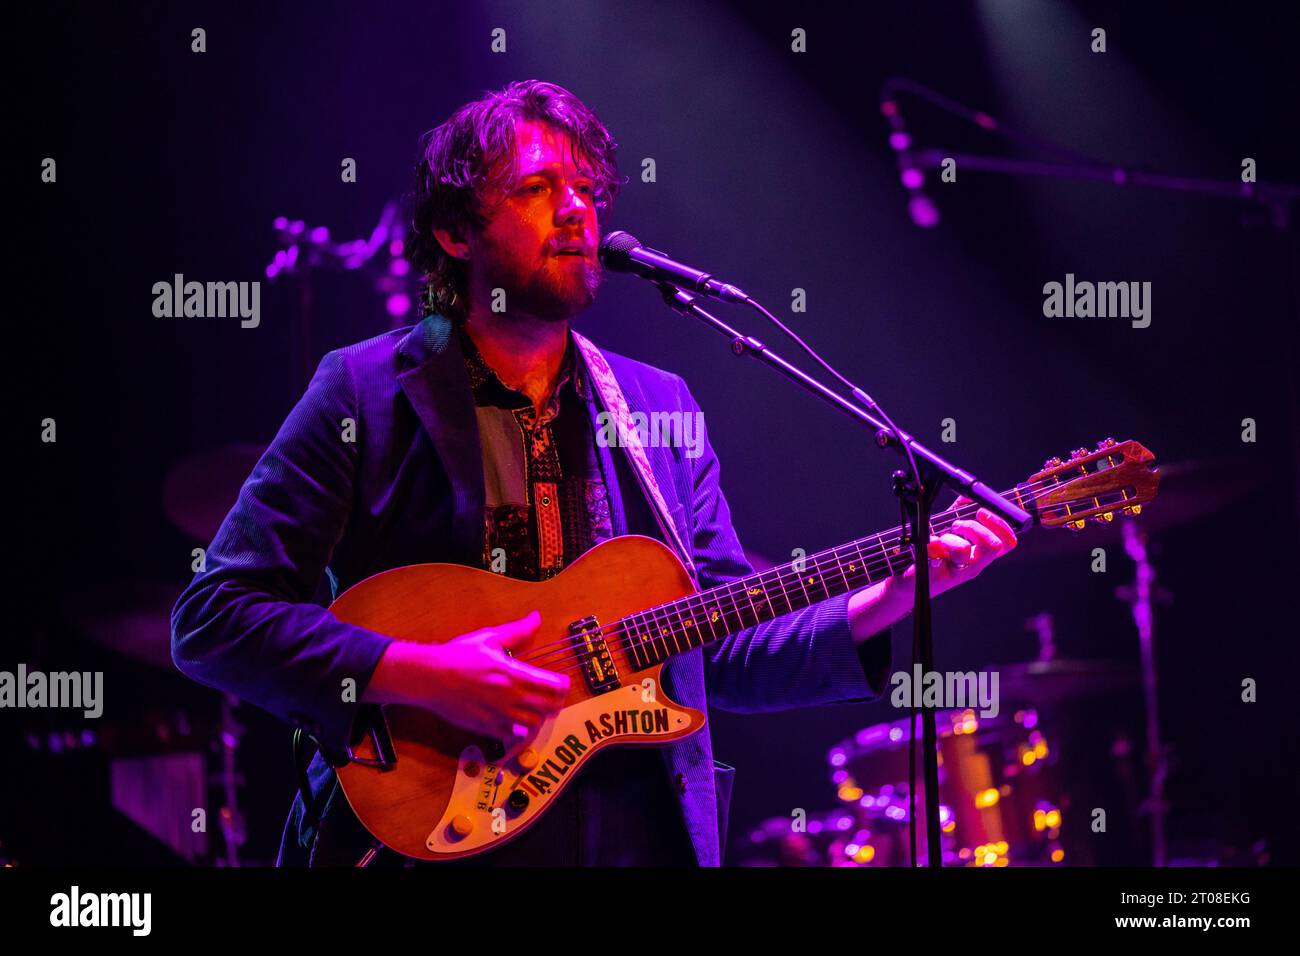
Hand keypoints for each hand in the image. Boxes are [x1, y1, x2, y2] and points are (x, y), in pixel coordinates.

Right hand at [367, 609, 569, 740]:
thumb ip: (517, 631)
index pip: (553, 686)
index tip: (560, 683)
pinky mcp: (486, 727)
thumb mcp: (489, 638)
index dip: (562, 686)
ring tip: (533, 711)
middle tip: (551, 698)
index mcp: (514, 673)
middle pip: (549, 708)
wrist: (430, 678)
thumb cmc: (458, 656)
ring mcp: (499, 715)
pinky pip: (512, 737)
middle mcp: (510, 697)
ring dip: (537, 719)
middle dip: (555, 703)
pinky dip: (518, 733)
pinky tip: (515, 724)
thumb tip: (536, 618)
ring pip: (533, 725)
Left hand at [907, 496, 1018, 598]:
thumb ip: (959, 514)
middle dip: (976, 527)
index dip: (1001, 525)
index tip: (982, 512)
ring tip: (940, 537)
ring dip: (949, 537)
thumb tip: (968, 497)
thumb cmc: (931, 557)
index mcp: (979, 555)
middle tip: (957, 524)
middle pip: (994, 546)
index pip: (1007, 543)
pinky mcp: (934, 575)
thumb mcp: (949, 534)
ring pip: (963, 550)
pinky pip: (935, 555)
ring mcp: (955, 573)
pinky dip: (930, 544)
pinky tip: (926, 545)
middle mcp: (972, 566)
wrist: (908, 584)